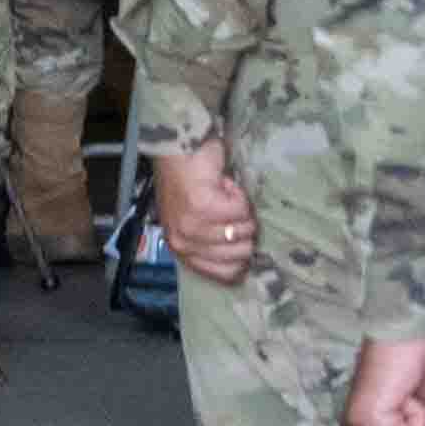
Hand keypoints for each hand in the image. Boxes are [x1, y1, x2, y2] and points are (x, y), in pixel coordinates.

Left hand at [147, 137, 258, 282]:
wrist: (178, 151)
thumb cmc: (189, 185)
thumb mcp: (198, 224)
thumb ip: (214, 245)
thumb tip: (246, 259)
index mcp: (183, 251)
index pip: (227, 275)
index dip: (243, 256)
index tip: (239, 234)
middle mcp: (183, 244)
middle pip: (241, 254)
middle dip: (244, 227)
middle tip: (226, 207)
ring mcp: (192, 227)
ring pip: (245, 230)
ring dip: (241, 208)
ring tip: (222, 194)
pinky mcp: (202, 207)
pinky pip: (241, 210)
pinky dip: (239, 194)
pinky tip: (223, 185)